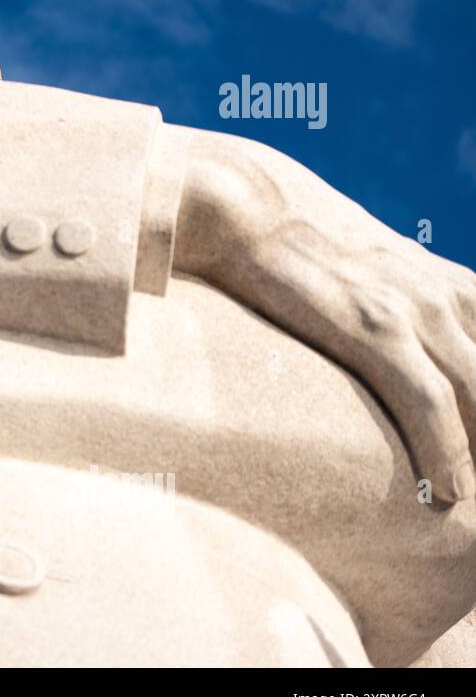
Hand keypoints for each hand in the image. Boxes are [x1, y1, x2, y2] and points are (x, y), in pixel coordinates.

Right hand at [175, 130, 475, 501]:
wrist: (243, 208)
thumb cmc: (292, 245)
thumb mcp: (366, 273)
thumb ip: (396, 311)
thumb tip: (395, 361)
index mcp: (449, 285)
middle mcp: (444, 295)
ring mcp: (411, 308)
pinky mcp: (372, 326)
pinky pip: (427, 399)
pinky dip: (448, 449)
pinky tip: (453, 488)